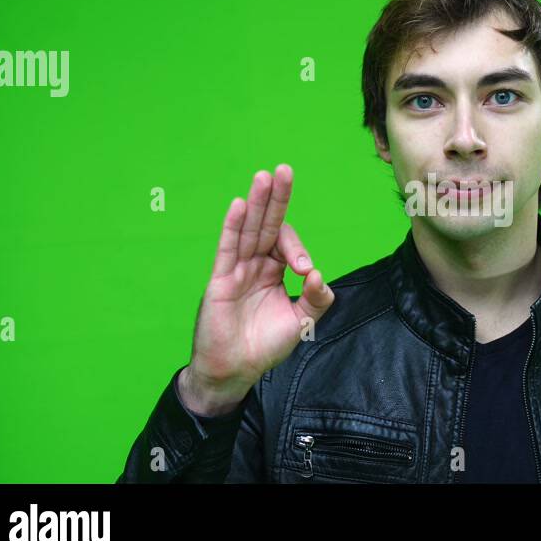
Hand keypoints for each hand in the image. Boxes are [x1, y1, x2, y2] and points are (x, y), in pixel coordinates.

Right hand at [179, 164, 334, 415]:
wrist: (235, 370)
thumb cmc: (265, 346)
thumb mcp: (301, 322)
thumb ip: (316, 299)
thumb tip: (319, 274)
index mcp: (274, 271)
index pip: (286, 244)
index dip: (297, 249)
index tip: (304, 271)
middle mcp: (256, 265)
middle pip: (267, 225)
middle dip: (277, 199)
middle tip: (285, 170)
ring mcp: (237, 270)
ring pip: (248, 230)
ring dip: (257, 203)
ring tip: (264, 176)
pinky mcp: (221, 280)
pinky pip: (228, 249)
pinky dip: (234, 227)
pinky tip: (240, 205)